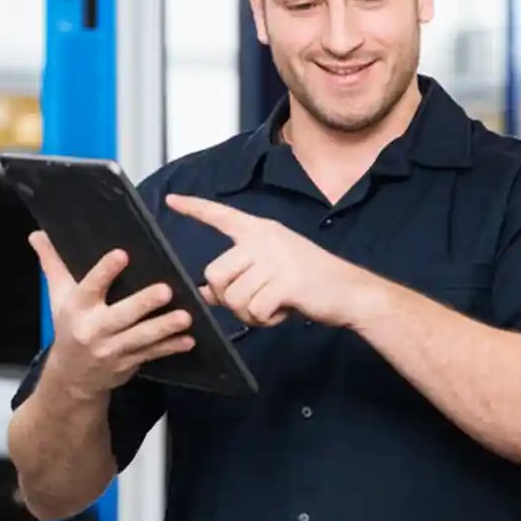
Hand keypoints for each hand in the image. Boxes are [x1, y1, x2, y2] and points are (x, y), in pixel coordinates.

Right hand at [29, 231, 194, 400]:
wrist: (71, 378)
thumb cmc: (68, 327)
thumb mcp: (57, 296)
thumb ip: (53, 264)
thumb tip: (37, 233)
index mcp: (77, 308)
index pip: (89, 287)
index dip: (105, 272)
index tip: (122, 254)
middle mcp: (94, 329)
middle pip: (121, 315)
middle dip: (143, 304)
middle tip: (166, 290)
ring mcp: (112, 349)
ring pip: (141, 337)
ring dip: (164, 328)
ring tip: (185, 316)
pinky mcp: (128, 363)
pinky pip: (151, 354)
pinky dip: (171, 348)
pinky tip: (189, 340)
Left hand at [165, 194, 388, 329]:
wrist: (349, 291)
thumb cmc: (309, 283)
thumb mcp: (272, 273)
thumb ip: (238, 278)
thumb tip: (205, 291)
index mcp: (260, 231)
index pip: (221, 216)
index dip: (194, 208)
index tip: (170, 200)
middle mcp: (264, 239)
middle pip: (214, 274)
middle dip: (228, 297)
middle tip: (254, 301)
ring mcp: (275, 258)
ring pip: (232, 297)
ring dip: (249, 313)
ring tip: (273, 306)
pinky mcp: (285, 281)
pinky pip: (254, 310)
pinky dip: (265, 320)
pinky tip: (283, 312)